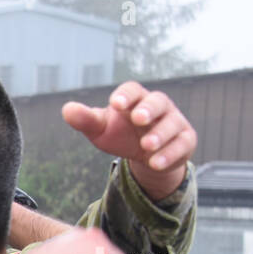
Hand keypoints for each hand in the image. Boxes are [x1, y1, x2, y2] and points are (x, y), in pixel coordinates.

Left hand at [62, 81, 195, 200]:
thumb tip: (67, 109)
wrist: (145, 155)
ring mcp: (174, 123)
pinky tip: (155, 163)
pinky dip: (169, 154)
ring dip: (159, 134)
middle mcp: (158, 107)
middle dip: (148, 109)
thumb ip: (85, 120)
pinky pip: (181, 145)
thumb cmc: (121, 134)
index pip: (132, 90)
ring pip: (172, 124)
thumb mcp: (100, 129)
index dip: (125, 95)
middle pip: (158, 101)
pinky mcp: (185, 141)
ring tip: (146, 146)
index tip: (116, 103)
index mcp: (135, 100)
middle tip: (138, 118)